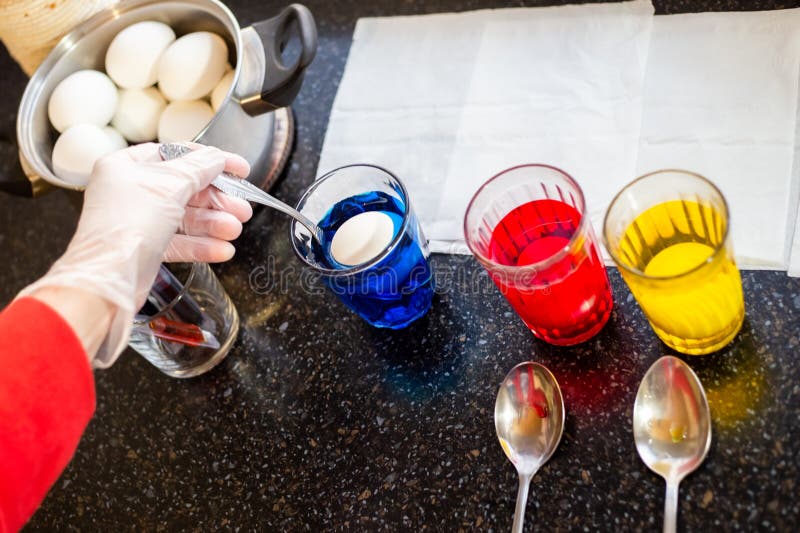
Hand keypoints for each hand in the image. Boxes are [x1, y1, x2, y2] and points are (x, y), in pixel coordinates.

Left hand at [20, 143, 250, 366]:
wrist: (107, 280)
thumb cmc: (125, 227)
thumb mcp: (169, 186)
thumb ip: (199, 169)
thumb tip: (216, 159)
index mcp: (127, 167)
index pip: (177, 156)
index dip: (211, 161)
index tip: (238, 169)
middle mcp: (131, 192)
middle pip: (185, 189)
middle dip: (217, 201)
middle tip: (242, 207)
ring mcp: (138, 222)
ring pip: (185, 218)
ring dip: (213, 224)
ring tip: (234, 230)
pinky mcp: (145, 250)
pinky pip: (179, 242)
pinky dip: (202, 245)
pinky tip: (222, 249)